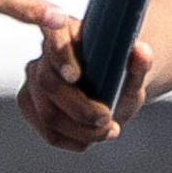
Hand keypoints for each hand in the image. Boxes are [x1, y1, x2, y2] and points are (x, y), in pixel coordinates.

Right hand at [17, 17, 152, 150]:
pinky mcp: (30, 105)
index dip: (61, 57)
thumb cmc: (121, 76)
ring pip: (48, 114)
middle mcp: (44, 55)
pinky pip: (47, 131)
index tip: (76, 76)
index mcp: (67, 32)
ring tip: (108, 132)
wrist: (112, 90)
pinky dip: (72, 140)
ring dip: (80, 130)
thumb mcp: (134, 71)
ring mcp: (33, 81)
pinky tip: (91, 138)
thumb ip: (140, 62)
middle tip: (107, 120)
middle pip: (49, 84)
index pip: (54, 38)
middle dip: (79, 108)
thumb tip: (141, 50)